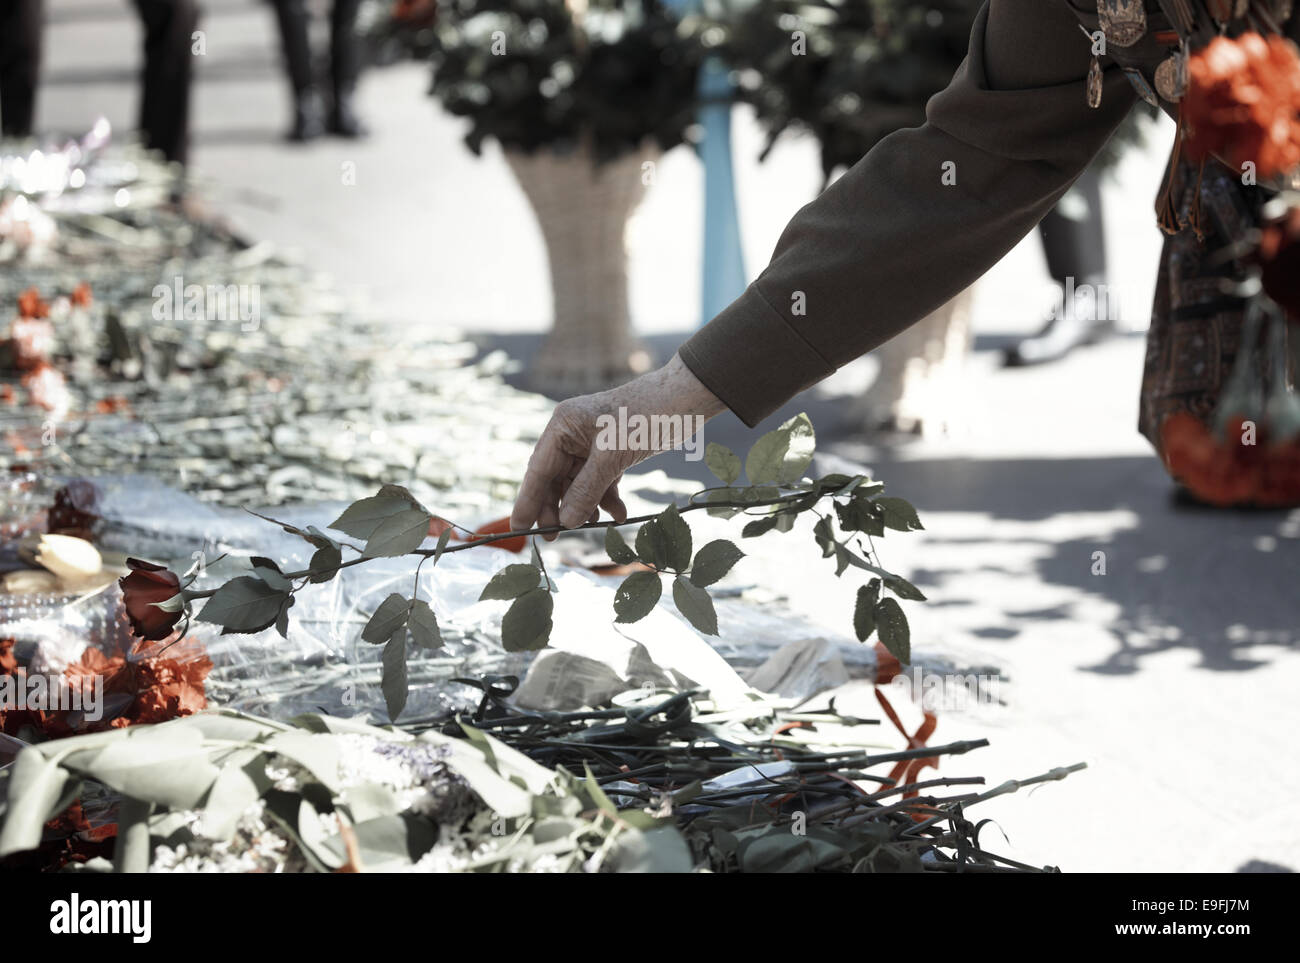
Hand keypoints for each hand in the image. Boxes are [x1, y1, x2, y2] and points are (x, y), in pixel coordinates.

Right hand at [510, 354, 726, 537]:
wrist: (684, 399)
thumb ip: (587, 490)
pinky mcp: (611, 451)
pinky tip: (619, 513)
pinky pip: (600, 481)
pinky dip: (607, 498)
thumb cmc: (645, 417)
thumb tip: (566, 522)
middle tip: (554, 537)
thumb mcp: (613, 455)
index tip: (518, 528)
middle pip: (554, 479)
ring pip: (577, 483)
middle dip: (556, 508)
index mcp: (562, 425)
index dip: (527, 501)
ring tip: (592, 524)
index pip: (537, 469)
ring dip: (584, 505)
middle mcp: (571, 433)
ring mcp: (591, 443)